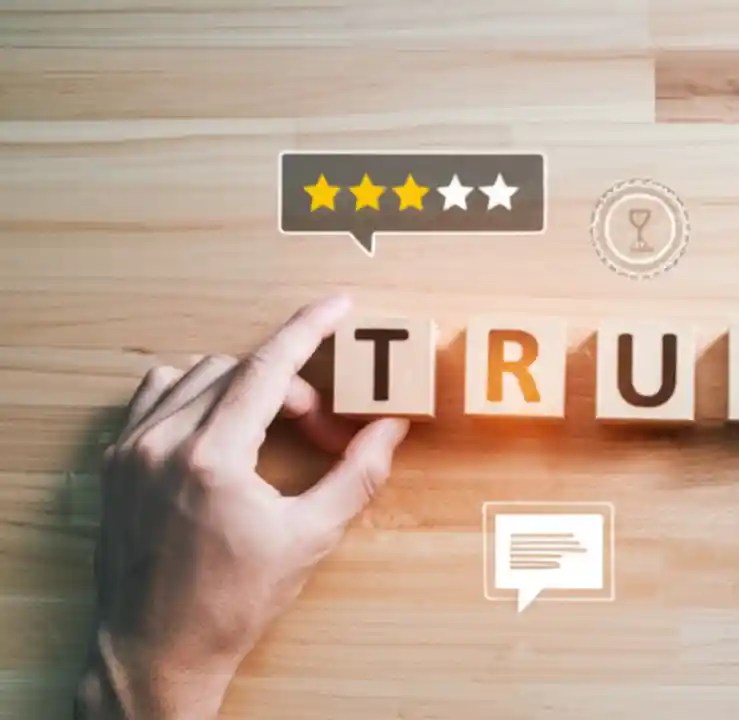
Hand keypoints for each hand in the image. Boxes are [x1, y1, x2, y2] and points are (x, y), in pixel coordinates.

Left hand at [76, 296, 409, 719]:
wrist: (157, 649)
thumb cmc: (233, 601)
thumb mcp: (309, 538)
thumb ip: (357, 475)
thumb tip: (391, 429)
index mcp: (212, 459)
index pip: (267, 367)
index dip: (309, 329)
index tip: (338, 305)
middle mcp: (162, 443)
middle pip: (238, 371)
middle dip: (289, 385)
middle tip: (320, 425)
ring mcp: (130, 450)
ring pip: (195, 375)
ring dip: (241, 385)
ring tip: (269, 428)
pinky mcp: (114, 463)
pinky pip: (155, 395)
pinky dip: (194, 394)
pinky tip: (218, 425)